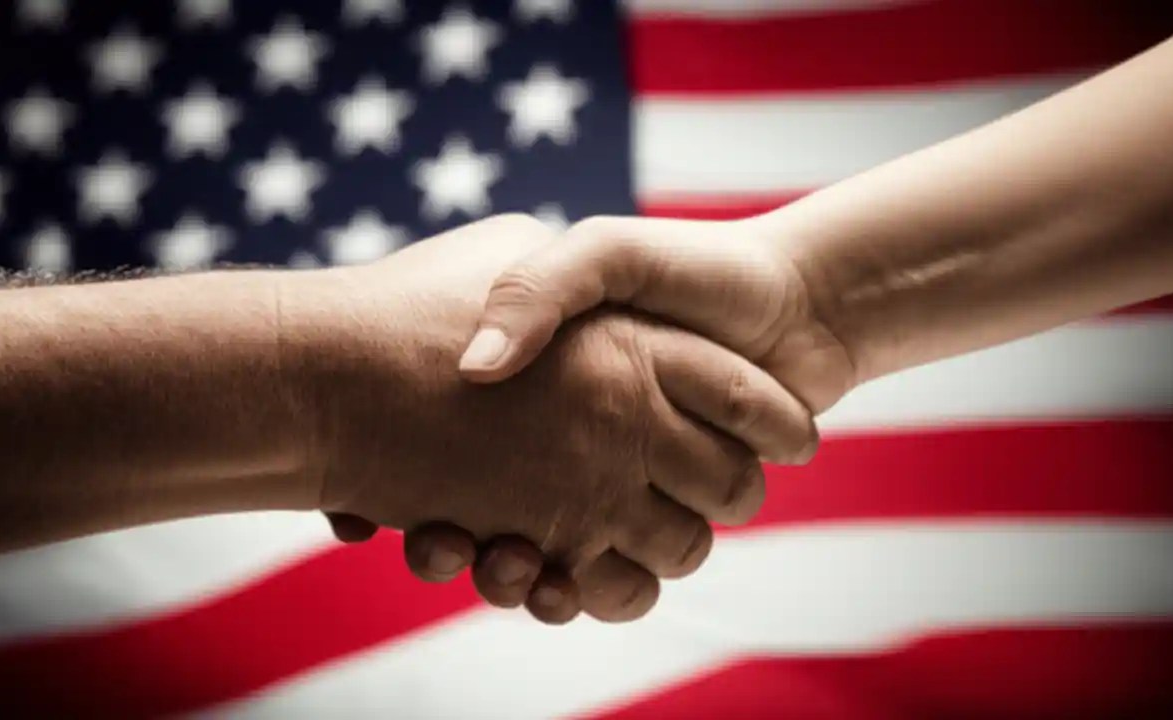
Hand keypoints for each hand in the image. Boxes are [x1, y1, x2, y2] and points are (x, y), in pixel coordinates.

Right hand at [292, 215, 816, 621]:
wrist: (800, 310)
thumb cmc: (699, 273)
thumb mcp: (606, 254)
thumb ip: (540, 289)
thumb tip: (477, 367)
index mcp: (536, 386)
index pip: (427, 448)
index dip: (392, 482)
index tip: (373, 500)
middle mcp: (563, 439)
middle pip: (472, 513)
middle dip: (448, 541)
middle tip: (433, 540)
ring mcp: (602, 483)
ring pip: (525, 557)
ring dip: (503, 574)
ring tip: (499, 562)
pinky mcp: (647, 521)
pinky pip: (592, 582)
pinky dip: (564, 594)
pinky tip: (550, 583)